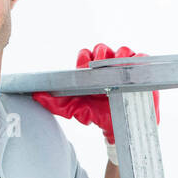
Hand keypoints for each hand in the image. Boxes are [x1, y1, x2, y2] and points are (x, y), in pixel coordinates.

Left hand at [32, 43, 160, 143]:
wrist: (119, 128)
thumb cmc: (97, 115)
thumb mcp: (76, 110)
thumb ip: (56, 103)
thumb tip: (36, 96)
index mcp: (91, 69)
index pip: (86, 54)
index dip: (85, 60)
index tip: (85, 71)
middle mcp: (107, 63)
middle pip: (103, 48)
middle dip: (100, 56)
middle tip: (100, 70)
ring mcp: (125, 66)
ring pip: (122, 50)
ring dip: (118, 58)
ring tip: (116, 72)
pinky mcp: (142, 71)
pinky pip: (141, 57)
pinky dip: (137, 59)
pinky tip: (131, 71)